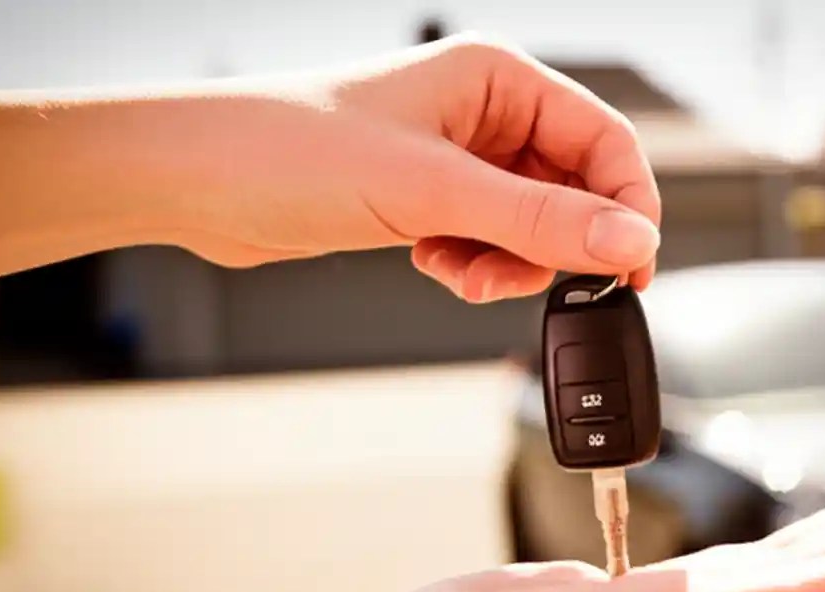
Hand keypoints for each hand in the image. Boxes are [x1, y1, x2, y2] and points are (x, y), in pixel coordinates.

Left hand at [0, 34, 660, 293]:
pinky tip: (433, 264)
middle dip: (556, 244)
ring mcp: (454, 157)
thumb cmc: (289, 150)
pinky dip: (475, 264)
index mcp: (497, 78)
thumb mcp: (431, 191)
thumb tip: (631, 242)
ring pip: (532, 224)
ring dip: (510, 262)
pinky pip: (488, 240)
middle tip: (531, 280)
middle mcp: (483, 112)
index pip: (604, 141)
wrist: (193, 181)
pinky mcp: (426, 198)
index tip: (630, 270)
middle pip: (572, 188)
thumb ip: (540, 220)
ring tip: (463, 272)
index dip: (628, 207)